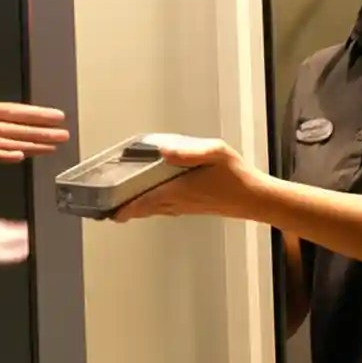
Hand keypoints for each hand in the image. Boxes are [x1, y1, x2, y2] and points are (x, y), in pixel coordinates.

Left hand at [112, 134, 264, 220]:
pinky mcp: (192, 207)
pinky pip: (165, 209)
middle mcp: (179, 201)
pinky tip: (149, 202)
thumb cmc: (237, 176)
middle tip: (107, 209)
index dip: (127, 208)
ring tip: (120, 206)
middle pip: (146, 208)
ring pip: (154, 210)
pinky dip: (151, 207)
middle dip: (126, 210)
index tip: (111, 211)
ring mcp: (185, 206)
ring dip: (137, 209)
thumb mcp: (217, 154)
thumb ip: (190, 151)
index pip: (146, 201)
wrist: (255, 199)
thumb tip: (164, 151)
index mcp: (180, 189)